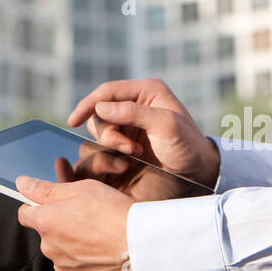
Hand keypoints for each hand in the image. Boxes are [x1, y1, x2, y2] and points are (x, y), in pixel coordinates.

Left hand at [15, 176, 135, 270]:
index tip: (52, 202)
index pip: (25, 213)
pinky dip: (84, 257)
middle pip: (45, 232)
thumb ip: (45, 189)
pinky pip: (75, 266)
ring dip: (71, 241)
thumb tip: (22, 183)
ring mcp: (64, 266)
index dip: (38, 205)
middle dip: (58, 223)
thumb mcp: (79, 189)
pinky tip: (100, 248)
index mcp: (45, 222)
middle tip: (84, 214)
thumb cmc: (113, 213)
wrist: (140, 245)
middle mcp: (50, 248)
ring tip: (96, 232)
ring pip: (60, 249)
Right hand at [67, 78, 219, 187]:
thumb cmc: (188, 147)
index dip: (88, 103)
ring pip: (97, 133)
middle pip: (98, 113)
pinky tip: (123, 167)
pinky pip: (99, 152)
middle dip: (108, 132)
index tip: (73, 121)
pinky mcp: (122, 151)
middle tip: (129, 148)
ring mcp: (126, 130)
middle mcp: (132, 108)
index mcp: (145, 93)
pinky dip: (105, 160)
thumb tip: (100, 107)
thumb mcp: (166, 125)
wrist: (197, 178)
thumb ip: (134, 112)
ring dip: (109, 146)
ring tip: (132, 156)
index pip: (107, 92)